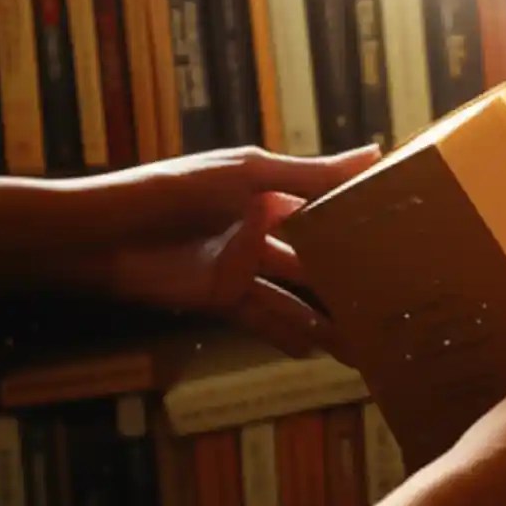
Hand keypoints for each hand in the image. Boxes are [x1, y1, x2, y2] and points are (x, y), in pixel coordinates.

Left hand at [0, 145, 379, 357]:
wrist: (100, 236)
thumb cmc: (171, 191)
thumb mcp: (247, 175)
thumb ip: (310, 175)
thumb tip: (376, 153)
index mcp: (270, 192)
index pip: (327, 207)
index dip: (361, 221)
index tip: (406, 238)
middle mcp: (261, 229)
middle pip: (316, 258)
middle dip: (350, 278)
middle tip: (393, 300)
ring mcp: (242, 266)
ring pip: (297, 294)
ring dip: (327, 317)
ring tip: (365, 340)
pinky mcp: (222, 298)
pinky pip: (264, 318)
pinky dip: (289, 334)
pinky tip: (318, 352)